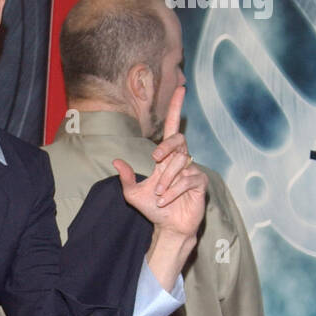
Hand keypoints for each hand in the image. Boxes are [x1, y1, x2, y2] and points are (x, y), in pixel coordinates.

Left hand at [112, 85, 206, 239]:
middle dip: (165, 148)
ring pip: (180, 163)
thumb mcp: (133, 194)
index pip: (172, 128)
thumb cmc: (154, 209)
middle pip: (177, 140)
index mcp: (166, 158)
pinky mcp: (201, 182)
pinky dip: (174, 190)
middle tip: (155, 160)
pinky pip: (187, 179)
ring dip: (166, 181)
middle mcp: (181, 160)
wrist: (169, 227)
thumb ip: (126, 178)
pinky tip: (166, 200)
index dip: (176, 108)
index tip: (181, 88)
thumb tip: (115, 161)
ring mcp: (192, 169)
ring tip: (160, 195)